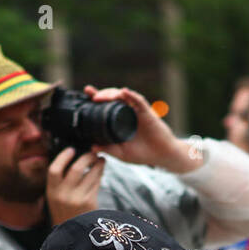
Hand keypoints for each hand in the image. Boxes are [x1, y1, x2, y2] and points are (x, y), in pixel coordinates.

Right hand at [46, 146, 104, 224]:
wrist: (72, 234)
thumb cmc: (64, 212)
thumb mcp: (55, 197)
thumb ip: (61, 182)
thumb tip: (74, 159)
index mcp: (52, 192)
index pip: (54, 169)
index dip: (63, 157)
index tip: (71, 149)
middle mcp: (63, 195)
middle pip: (76, 169)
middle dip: (87, 157)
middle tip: (93, 153)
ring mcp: (78, 199)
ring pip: (90, 175)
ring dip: (98, 164)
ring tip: (101, 159)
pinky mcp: (90, 203)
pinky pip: (97, 183)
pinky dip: (100, 175)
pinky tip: (101, 171)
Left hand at [82, 85, 199, 173]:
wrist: (161, 156)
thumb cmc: (143, 154)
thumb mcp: (121, 153)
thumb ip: (107, 149)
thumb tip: (91, 147)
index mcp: (120, 121)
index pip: (106, 106)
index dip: (97, 98)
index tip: (87, 92)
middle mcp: (127, 113)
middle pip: (113, 98)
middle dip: (103, 94)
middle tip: (94, 97)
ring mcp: (137, 112)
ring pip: (124, 97)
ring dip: (114, 93)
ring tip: (106, 96)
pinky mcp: (147, 113)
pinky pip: (139, 101)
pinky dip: (132, 96)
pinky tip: (124, 93)